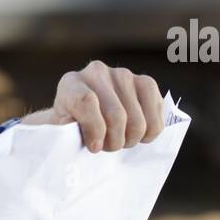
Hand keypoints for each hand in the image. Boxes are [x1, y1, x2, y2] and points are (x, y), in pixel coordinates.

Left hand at [20, 60, 164, 151]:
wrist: (84, 116)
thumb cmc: (71, 127)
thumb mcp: (62, 132)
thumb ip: (71, 134)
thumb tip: (94, 141)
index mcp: (71, 83)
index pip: (86, 102)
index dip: (94, 130)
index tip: (94, 147)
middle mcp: (97, 72)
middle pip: (116, 116)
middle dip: (113, 141)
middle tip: (106, 146)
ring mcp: (124, 75)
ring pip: (138, 121)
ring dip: (130, 140)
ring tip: (118, 139)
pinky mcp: (146, 83)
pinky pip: (156, 117)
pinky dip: (149, 133)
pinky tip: (135, 133)